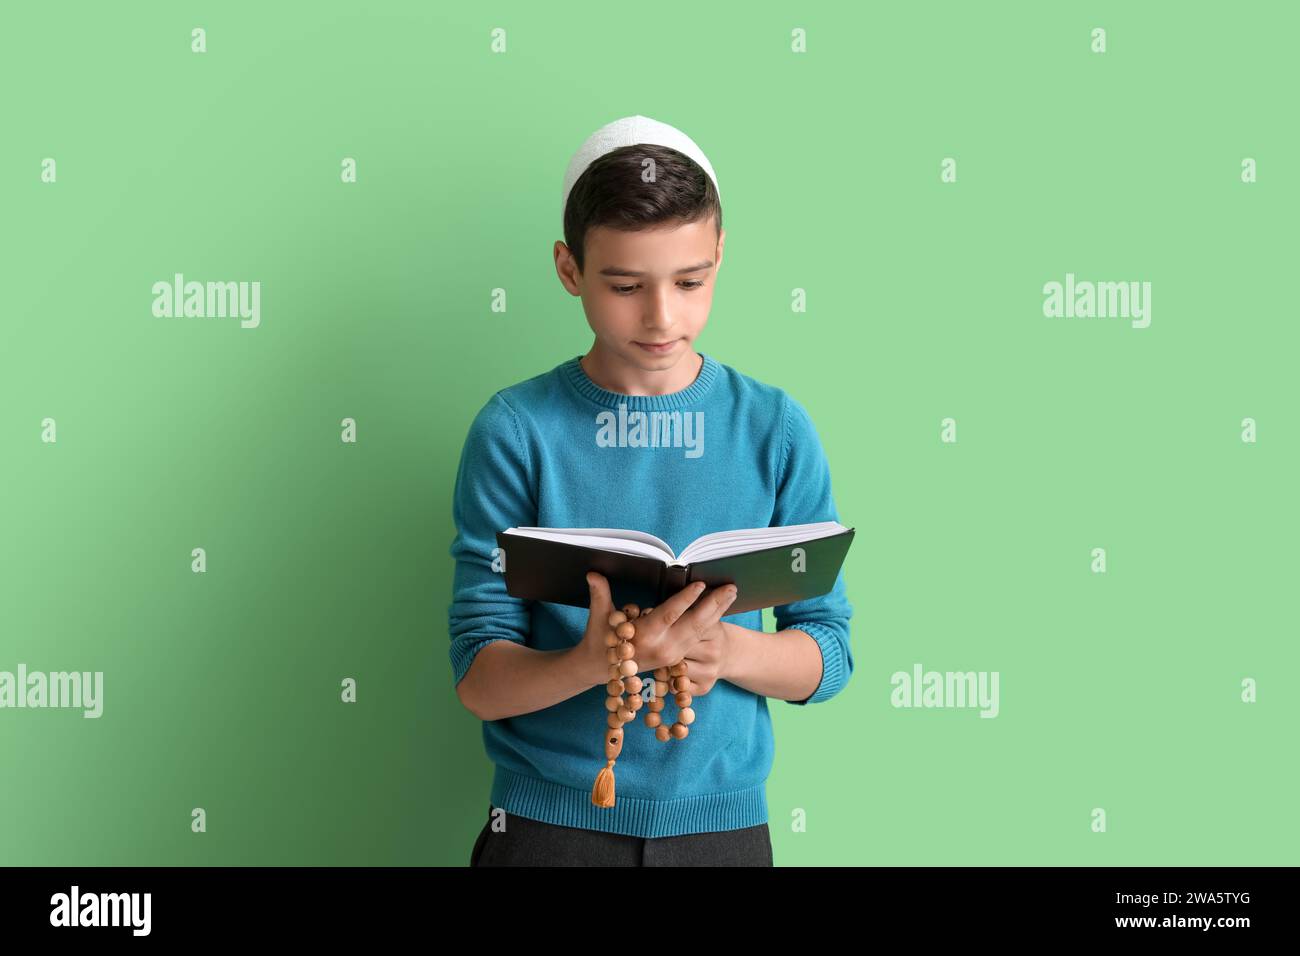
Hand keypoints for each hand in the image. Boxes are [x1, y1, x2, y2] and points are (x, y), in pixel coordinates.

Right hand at [579, 572, 737, 695]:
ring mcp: (672, 656)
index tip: (700, 584)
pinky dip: (711, 622)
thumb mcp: (599, 616)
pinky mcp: (677, 658)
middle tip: (731, 587)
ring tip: (731, 594)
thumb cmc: (599, 639)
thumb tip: (593, 574)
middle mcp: (662, 648)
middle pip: (694, 624)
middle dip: (714, 605)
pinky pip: (698, 638)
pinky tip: (720, 608)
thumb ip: (600, 594)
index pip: (669, 615)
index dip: (685, 599)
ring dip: (717, 612)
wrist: (599, 670)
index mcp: (644, 637)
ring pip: (700, 632)